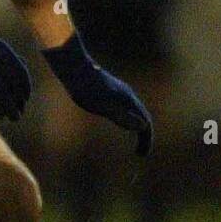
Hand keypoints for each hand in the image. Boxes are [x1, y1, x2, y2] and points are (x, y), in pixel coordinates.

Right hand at [0, 7, 31, 119]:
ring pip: (2, 92)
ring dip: (10, 107)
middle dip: (19, 100)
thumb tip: (22, 65)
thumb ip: (1, 53)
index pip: (20, 70)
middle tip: (19, 112)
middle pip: (13, 83)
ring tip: (13, 117)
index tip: (25, 99)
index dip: (25, 87)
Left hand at [43, 33, 152, 155]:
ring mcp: (119, 92)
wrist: (74, 67)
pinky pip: (125, 108)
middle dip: (144, 136)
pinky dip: (128, 120)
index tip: (142, 154)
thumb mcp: (102, 105)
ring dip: (137, 128)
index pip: (145, 122)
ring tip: (134, 143)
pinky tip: (119, 122)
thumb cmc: (85, 87)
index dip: (146, 140)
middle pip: (142, 118)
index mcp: (128, 100)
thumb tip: (143, 126)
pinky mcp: (110, 91)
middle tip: (140, 153)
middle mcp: (127, 95)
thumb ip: (122, 116)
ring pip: (135, 112)